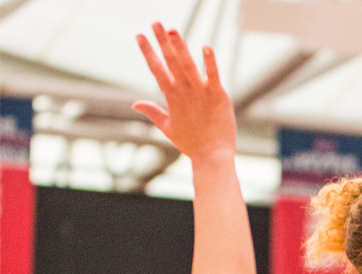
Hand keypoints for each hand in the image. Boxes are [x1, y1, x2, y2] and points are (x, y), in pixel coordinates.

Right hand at [133, 23, 235, 160]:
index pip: (157, 69)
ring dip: (180, 47)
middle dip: (162, 42)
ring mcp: (202, 92)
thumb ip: (152, 112)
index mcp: (172, 97)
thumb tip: (134, 104)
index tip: (139, 35)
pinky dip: (209, 62)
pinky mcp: (219, 95)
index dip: (148, 52)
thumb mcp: (167, 127)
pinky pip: (213, 75)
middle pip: (171, 62)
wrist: (212, 156)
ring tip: (172, 30)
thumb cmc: (191, 143)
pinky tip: (205, 47)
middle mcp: (185, 92)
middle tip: (155, 22)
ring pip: (189, 65)